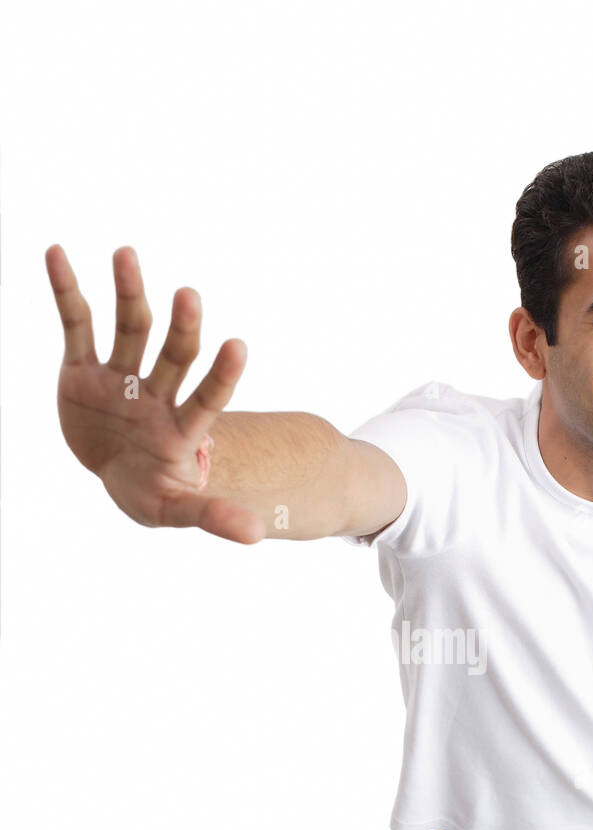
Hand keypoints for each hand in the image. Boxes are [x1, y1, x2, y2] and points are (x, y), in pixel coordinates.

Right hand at [45, 244, 263, 542]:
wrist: (118, 474)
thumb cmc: (152, 492)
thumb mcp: (176, 509)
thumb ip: (213, 516)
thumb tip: (257, 535)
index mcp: (181, 428)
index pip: (207, 399)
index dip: (221, 376)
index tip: (238, 347)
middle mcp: (155, 394)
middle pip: (173, 356)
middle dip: (181, 329)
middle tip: (190, 297)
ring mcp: (120, 377)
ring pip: (130, 329)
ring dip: (130, 293)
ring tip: (127, 254)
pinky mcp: (82, 369)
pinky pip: (76, 325)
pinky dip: (66, 291)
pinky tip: (57, 253)